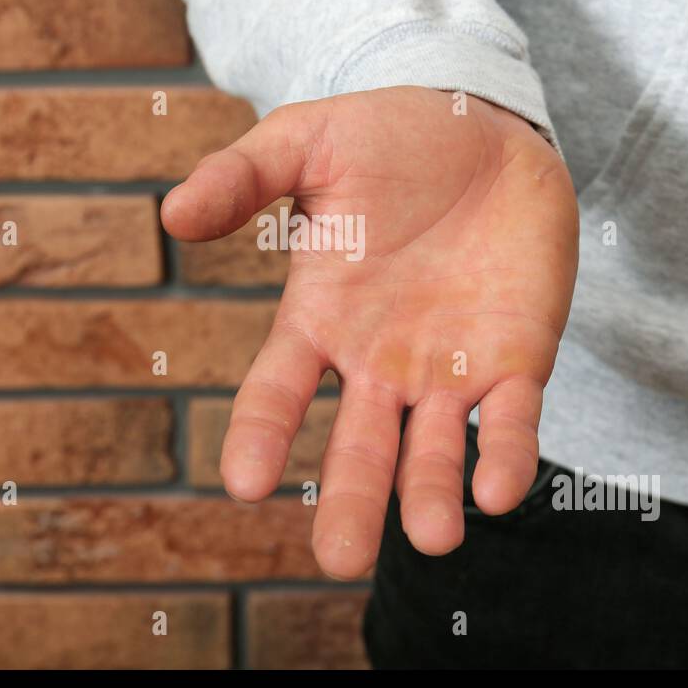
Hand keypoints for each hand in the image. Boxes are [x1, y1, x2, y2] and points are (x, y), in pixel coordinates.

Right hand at [162, 86, 578, 577]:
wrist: (487, 128)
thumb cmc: (388, 136)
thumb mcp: (306, 142)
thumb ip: (241, 176)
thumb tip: (172, 215)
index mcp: (319, 321)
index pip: (276, 392)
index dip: (260, 436)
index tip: (242, 484)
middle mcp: (377, 362)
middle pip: (358, 447)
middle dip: (351, 502)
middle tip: (339, 559)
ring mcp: (446, 370)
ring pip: (434, 451)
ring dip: (431, 496)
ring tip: (432, 539)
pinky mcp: (515, 362)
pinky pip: (511, 421)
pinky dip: (507, 456)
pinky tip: (498, 492)